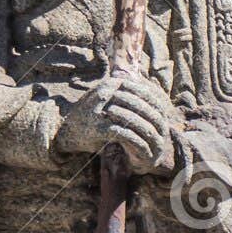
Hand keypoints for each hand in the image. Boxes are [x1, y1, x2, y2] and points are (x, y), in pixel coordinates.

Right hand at [56, 74, 175, 175]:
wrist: (67, 131)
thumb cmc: (91, 114)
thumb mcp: (106, 97)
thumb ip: (124, 92)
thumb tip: (152, 91)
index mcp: (110, 84)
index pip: (140, 89)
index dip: (155, 100)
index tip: (164, 111)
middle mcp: (105, 93)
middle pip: (139, 104)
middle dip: (154, 116)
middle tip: (164, 126)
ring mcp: (101, 110)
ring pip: (133, 119)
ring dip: (147, 130)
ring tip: (157, 138)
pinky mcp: (99, 127)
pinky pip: (124, 134)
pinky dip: (136, 141)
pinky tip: (145, 148)